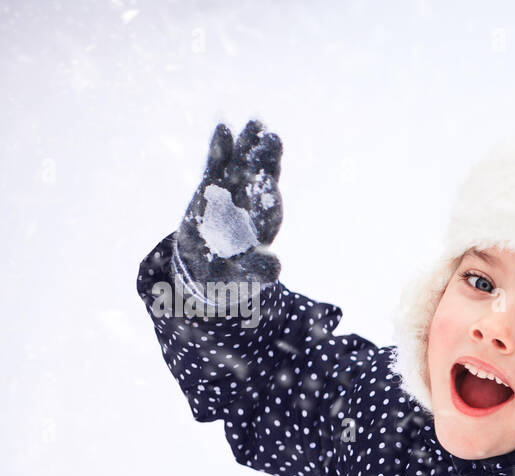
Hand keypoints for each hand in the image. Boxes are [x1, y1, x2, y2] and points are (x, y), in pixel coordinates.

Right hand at [175, 119, 283, 299]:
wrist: (203, 268)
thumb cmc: (229, 275)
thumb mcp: (243, 278)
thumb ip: (258, 270)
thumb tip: (276, 268)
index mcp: (262, 229)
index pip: (268, 210)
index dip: (267, 196)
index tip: (268, 181)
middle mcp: (251, 207)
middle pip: (260, 182)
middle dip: (266, 161)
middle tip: (272, 139)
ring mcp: (232, 194)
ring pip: (242, 167)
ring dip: (248, 146)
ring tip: (256, 123)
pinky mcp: (211, 187)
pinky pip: (216, 165)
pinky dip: (219, 148)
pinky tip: (223, 127)